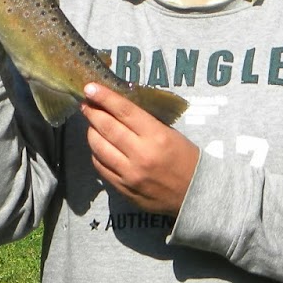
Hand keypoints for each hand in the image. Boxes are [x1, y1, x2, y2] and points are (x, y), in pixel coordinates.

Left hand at [80, 82, 198, 215]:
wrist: (196, 194)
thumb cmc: (187, 159)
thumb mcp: (172, 134)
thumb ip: (145, 123)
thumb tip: (118, 110)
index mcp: (156, 136)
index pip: (124, 111)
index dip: (105, 97)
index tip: (90, 88)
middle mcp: (140, 154)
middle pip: (107, 128)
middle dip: (92, 112)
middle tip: (85, 104)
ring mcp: (129, 173)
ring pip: (99, 148)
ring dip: (91, 132)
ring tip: (91, 124)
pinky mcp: (123, 188)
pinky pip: (101, 167)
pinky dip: (96, 154)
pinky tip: (98, 147)